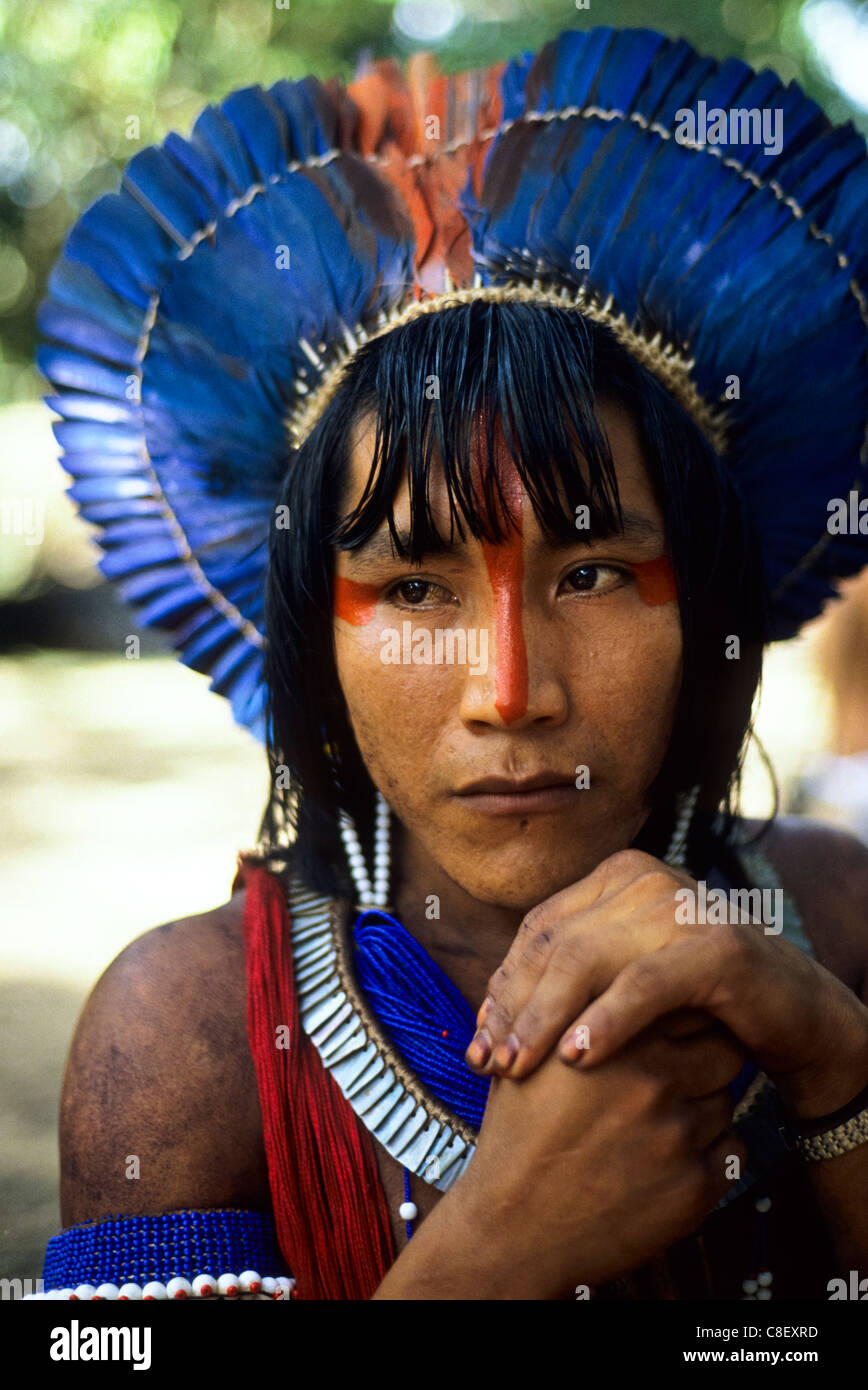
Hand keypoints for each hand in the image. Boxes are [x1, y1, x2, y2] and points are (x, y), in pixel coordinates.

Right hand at [450, 1018, 747, 1296]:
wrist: (511, 1228)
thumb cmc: (520, 1135)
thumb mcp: (538, 1057)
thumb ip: (586, 1016)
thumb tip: (631, 984)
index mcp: (615, 1040)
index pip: (688, 1005)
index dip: (685, 1016)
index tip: (674, 1029)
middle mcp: (653, 1080)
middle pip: (724, 1050)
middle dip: (706, 1060)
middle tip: (677, 1078)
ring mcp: (677, 1135)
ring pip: (725, 1103)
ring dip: (702, 1110)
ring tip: (653, 1130)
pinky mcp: (694, 1188)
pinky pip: (731, 1154)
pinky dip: (707, 1157)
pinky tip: (662, 1166)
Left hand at [467, 849, 867, 1114]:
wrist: (794, 1012)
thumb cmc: (698, 1004)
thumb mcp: (624, 984)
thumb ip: (568, 986)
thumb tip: (484, 1025)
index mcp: (615, 877)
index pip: (539, 929)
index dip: (503, 987)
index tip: (477, 1042)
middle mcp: (643, 878)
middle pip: (554, 943)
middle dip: (514, 1008)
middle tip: (488, 1064)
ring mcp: (680, 905)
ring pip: (587, 960)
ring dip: (545, 1019)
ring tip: (518, 1067)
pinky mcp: (716, 947)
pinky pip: (644, 984)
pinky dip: (606, 1022)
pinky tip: (578, 1059)